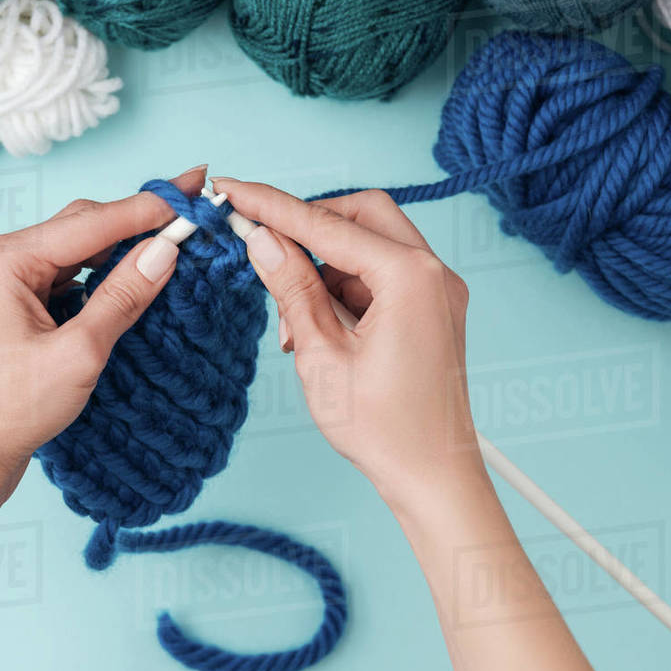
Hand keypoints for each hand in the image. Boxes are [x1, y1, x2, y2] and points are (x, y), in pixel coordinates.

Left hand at [0, 166, 206, 514]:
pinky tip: (136, 280)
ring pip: (80, 252)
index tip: (191, 196)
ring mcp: (10, 286)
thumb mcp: (78, 353)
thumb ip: (124, 297)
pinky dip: (106, 277)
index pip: (92, 221)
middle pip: (85, 226)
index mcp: (8, 260)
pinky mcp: (21, 311)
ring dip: (124, 250)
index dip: (148, 209)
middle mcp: (4, 262)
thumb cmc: (6, 411)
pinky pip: (71, 279)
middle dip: (138, 221)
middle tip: (189, 213)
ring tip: (173, 243)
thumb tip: (164, 253)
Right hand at [214, 179, 477, 501]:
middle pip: (361, 214)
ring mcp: (437, 290)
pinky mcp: (432, 308)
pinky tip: (317, 328)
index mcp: (410, 278)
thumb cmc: (385, 429)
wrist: (433, 478)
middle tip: (266, 247)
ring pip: (370, 244)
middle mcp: (433, 273)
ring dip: (325, 266)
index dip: (273, 207)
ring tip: (293, 322)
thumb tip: (262, 240)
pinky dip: (345, 289)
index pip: (327, 224)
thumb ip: (291, 289)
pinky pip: (381, 275)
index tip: (233, 191)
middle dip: (310, 225)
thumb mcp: (322, 355)